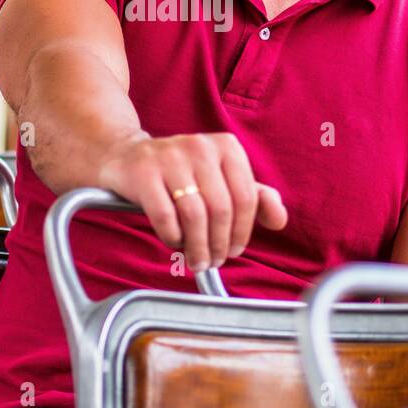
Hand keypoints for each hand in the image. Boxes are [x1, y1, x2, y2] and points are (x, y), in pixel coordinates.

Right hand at [97, 131, 287, 271]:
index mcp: (226, 146)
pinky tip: (174, 242)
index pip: (246, 197)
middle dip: (220, 244)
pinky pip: (165, 216)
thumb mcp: (222, 178)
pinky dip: (172, 237)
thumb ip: (255, 197)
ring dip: (197, 247)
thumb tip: (280, 221)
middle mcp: (200, 146)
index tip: (235, 250)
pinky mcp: (144, 172)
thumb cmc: (181, 174)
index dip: (243, 231)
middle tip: (214, 261)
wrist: (128, 156)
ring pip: (195, 215)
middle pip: (221, 209)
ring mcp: (170, 157)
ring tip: (197, 261)